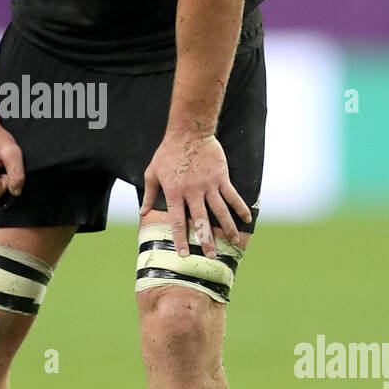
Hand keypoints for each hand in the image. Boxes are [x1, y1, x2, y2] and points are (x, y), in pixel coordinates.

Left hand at [140, 133, 250, 257]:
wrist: (188, 132)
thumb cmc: (167, 152)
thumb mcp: (152, 172)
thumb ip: (150, 195)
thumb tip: (142, 213)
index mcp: (175, 193)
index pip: (178, 221)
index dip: (181, 239)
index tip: (184, 254)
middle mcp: (192, 192)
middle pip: (200, 221)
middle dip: (206, 241)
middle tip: (211, 257)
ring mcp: (209, 185)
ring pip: (220, 211)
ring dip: (227, 228)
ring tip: (234, 243)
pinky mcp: (221, 177)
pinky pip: (232, 196)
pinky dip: (240, 208)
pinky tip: (246, 219)